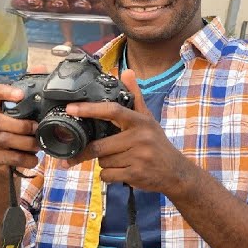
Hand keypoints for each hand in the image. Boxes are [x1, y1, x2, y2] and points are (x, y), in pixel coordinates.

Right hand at [0, 83, 39, 172]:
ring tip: (39, 144)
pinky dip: (25, 158)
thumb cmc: (14, 133)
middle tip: (37, 128)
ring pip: (4, 139)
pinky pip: (9, 157)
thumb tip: (40, 68)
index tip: (20, 95)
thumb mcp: (21, 114)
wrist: (1, 165)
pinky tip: (34, 158)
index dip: (3, 91)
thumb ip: (29, 93)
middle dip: (20, 125)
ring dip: (26, 142)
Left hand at [65, 70, 195, 193]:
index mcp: (140, 121)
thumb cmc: (157, 143)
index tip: (70, 108)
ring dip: (103, 163)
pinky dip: (108, 176)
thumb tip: (127, 72)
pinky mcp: (135, 175)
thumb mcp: (148, 119)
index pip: (112, 111)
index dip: (89, 109)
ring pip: (103, 161)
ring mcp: (138, 157)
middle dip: (90, 151)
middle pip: (100, 146)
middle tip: (80, 152)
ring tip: (117, 160)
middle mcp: (140, 137)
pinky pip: (107, 176)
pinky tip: (121, 171)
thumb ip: (135, 96)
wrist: (176, 172)